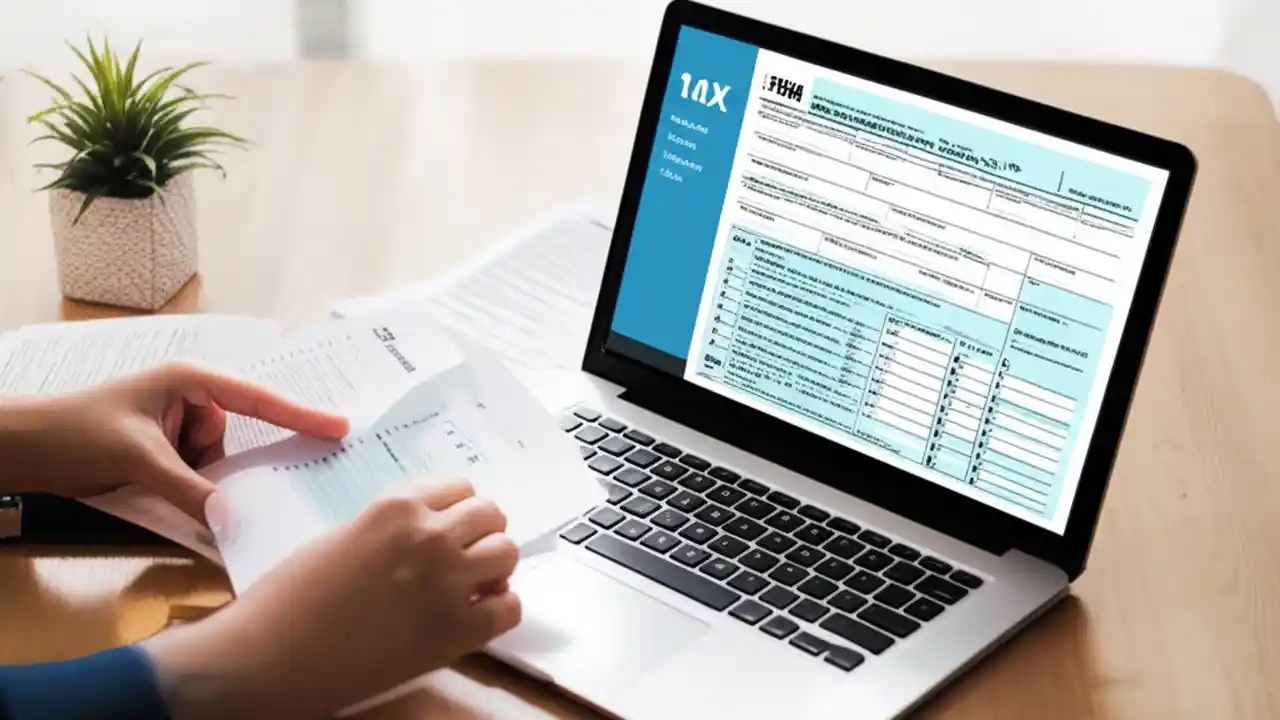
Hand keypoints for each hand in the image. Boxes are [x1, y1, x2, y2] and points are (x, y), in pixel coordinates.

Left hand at [0, 362, 347, 521]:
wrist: (23, 449)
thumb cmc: (75, 431)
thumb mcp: (138, 459)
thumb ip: (189, 490)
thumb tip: (232, 521)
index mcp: (189, 381)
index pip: (258, 398)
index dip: (301, 413)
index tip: (340, 427)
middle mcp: (187, 401)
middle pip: (236, 437)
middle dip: (230, 464)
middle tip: (232, 478)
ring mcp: (174, 429)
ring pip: (216, 463)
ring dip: (203, 483)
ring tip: (164, 487)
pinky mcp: (162, 456)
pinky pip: (197, 477)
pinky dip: (192, 493)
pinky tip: (174, 502)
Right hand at [144, 477, 521, 719]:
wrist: (272, 657)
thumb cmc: (289, 598)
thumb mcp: (341, 537)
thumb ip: (389, 528)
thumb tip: (422, 530)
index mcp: (396, 507)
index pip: (458, 487)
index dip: (456, 509)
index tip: (449, 526)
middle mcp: (430, 536)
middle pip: (490, 515)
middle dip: (480, 533)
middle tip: (464, 556)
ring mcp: (447, 583)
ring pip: (507, 553)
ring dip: (493, 567)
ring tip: (471, 585)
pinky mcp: (455, 631)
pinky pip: (510, 607)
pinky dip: (499, 608)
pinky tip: (475, 615)